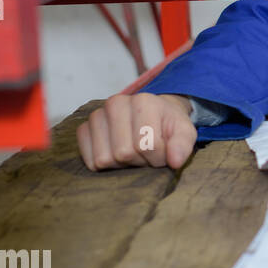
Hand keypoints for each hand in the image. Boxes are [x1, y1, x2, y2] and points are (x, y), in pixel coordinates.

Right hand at [76, 92, 196, 170]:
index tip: (164, 152)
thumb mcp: (184, 132)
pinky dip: (105, 165)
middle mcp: (116, 103)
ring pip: (105, 159)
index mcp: (143, 102)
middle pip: (124, 153)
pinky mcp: (83, 129)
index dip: (158, 157)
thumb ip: (183, 145)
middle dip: (141, 161)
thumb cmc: (168, 125)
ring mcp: (97, 115)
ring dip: (123, 165)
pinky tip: (117, 153)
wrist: (153, 115)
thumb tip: (174, 161)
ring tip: (134, 152)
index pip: (147, 145)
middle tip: (148, 153)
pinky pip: (89, 160)